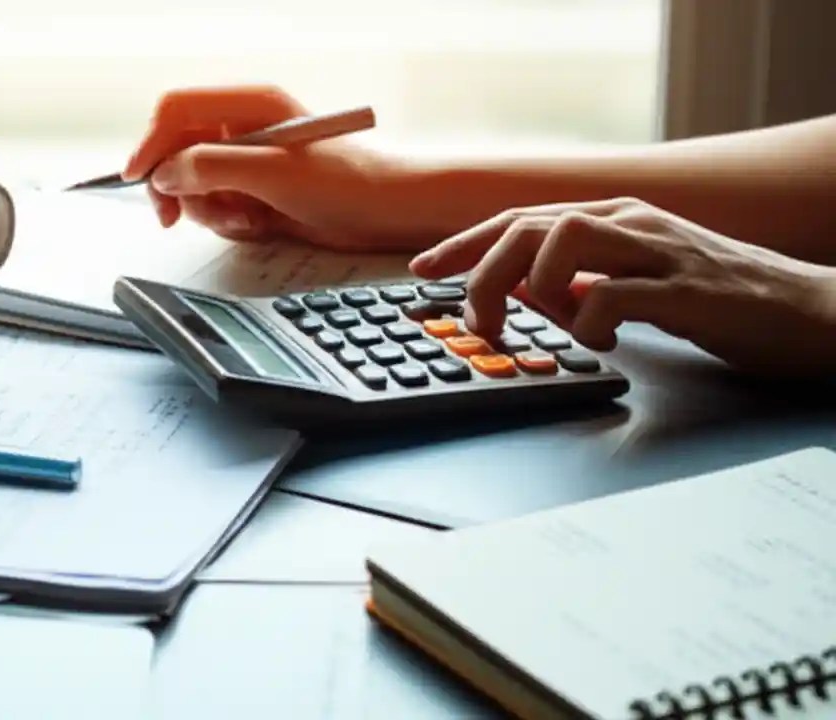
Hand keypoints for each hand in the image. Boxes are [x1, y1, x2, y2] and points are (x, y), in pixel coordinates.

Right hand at [122, 85, 415, 250]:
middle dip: (175, 185)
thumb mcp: (274, 173)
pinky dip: (226, 222)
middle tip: (174, 217)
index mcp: (249, 104)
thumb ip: (213, 168)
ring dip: (207, 209)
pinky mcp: (252, 191)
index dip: (152, 141)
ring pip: (191, 184)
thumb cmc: (348, 182)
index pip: (177, 109)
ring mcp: (246, 161)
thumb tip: (166, 174)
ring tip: (244, 220)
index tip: (140, 177)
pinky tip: (257, 225)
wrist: (386, 214)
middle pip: (175, 149)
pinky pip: (214, 207)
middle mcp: (242, 128)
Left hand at [408, 197, 835, 373]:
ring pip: (566, 236)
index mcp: (614, 220)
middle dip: (483, 270)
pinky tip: (595, 337)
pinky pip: (619, 292)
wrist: (809, 311)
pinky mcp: (690, 289)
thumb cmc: (719, 299)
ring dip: (531, 283)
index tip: (424, 270)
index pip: (520, 219)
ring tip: (534, 322)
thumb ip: (582, 284)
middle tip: (473, 320)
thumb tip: (524, 295)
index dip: (465, 243)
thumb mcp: (634, 284)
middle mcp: (631, 224)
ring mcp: (661, 251)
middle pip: (530, 224)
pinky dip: (590, 318)